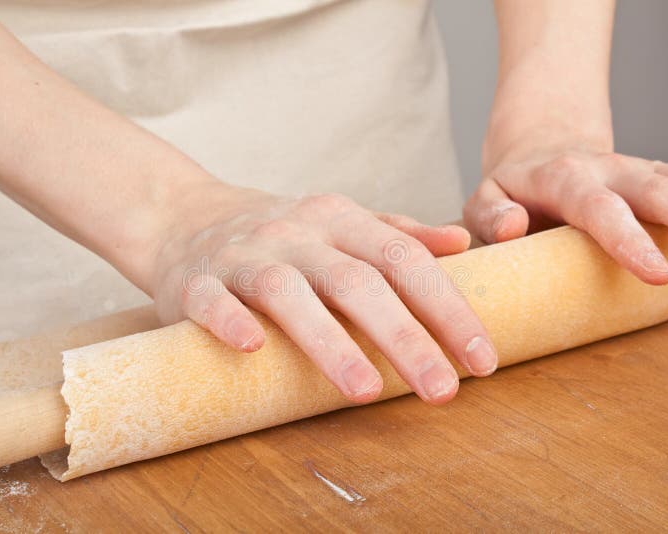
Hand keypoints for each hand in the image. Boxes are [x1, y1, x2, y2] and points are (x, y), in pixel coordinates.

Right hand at [149, 186, 498, 404]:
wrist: (184, 218)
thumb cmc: (279, 235)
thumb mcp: (340, 223)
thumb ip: (398, 234)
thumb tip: (461, 244)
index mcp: (339, 219)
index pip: (404, 260)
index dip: (447, 308)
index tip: (482, 360)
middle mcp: (295, 233)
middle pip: (357, 282)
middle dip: (404, 337)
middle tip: (442, 391)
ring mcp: (243, 256)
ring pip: (290, 293)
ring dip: (329, 341)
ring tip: (365, 391)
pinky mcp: (195, 282)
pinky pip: (212, 300)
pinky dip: (230, 320)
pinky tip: (252, 349)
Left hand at [463, 149, 667, 283]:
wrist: (542, 152)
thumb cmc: (511, 192)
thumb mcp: (482, 201)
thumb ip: (489, 215)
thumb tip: (512, 226)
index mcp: (563, 179)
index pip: (597, 208)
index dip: (627, 239)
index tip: (658, 274)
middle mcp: (610, 171)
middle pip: (658, 189)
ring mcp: (643, 171)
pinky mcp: (665, 176)